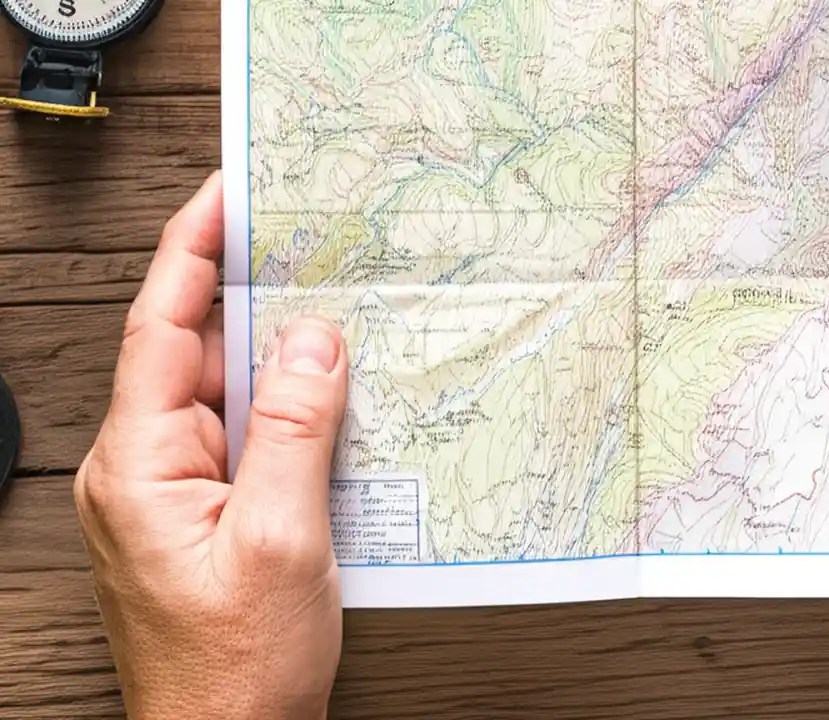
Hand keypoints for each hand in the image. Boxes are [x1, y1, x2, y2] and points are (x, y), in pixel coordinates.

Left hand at [74, 172, 350, 718]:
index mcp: (140, 466)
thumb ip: (296, 431)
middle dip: (252, 296)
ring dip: (279, 358)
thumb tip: (315, 344)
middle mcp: (145, 471)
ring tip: (337, 312)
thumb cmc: (235, 672)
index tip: (226, 196)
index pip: (159, 327)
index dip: (192, 252)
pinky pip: (245, 438)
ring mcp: (174, 494)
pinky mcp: (207, 515)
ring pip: (227, 395)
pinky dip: (287, 410)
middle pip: (196, 353)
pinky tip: (333, 399)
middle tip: (308, 242)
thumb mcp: (282, 540)